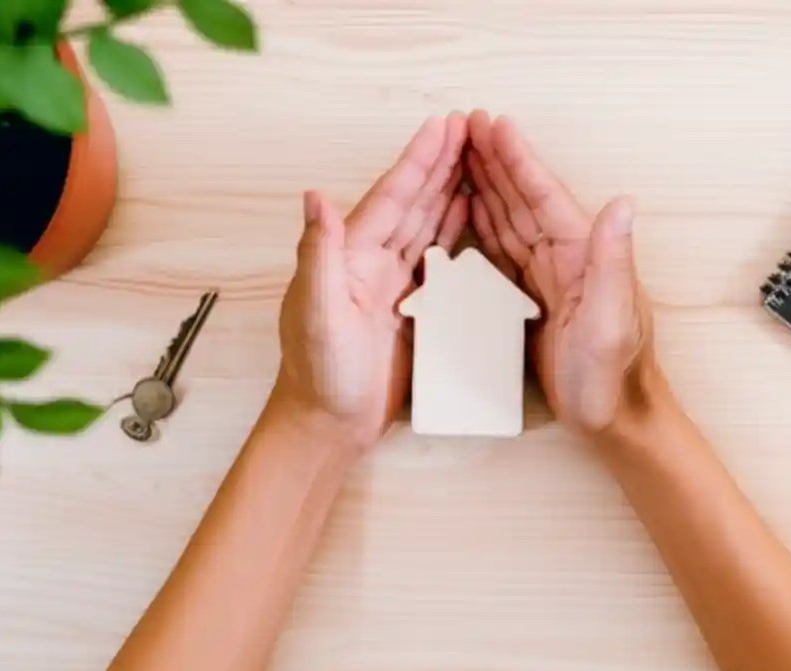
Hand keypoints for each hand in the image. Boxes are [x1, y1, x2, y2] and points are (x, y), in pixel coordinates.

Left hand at [270, 114, 468, 449]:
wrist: (329, 425)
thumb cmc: (320, 375)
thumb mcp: (319, 315)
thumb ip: (318, 255)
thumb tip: (316, 196)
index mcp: (351, 257)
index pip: (391, 199)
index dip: (418, 161)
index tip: (445, 126)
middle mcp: (369, 263)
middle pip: (411, 203)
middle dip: (439, 163)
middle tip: (469, 126)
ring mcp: (389, 285)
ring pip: (424, 225)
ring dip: (447, 189)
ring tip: (474, 156)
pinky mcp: (408, 309)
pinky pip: (434, 259)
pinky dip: (450, 230)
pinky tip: (466, 211)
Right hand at [466, 111, 660, 433]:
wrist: (615, 420)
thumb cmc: (613, 378)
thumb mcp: (612, 320)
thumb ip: (614, 261)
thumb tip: (622, 202)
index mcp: (583, 255)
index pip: (544, 197)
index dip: (517, 159)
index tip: (492, 124)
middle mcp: (570, 258)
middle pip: (524, 199)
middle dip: (496, 161)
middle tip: (466, 125)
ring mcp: (553, 278)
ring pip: (513, 221)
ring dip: (488, 186)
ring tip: (461, 156)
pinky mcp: (537, 300)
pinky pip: (507, 253)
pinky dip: (487, 226)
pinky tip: (471, 211)